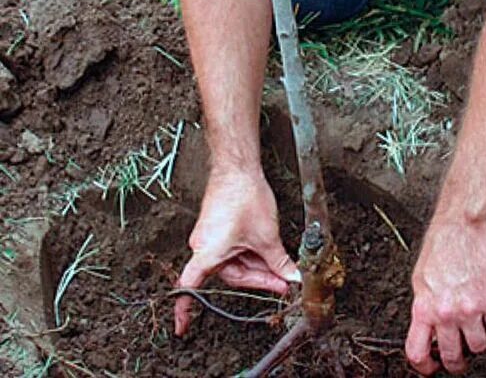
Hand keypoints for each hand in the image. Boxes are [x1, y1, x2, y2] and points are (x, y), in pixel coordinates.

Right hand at [174, 166, 299, 335]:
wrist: (238, 168)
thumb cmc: (244, 198)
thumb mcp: (267, 236)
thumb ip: (278, 262)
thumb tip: (290, 278)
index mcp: (207, 253)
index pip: (190, 288)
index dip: (186, 310)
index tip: (182, 329)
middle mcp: (203, 247)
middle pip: (231, 276)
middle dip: (259, 280)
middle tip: (284, 284)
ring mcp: (210, 237)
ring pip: (236, 262)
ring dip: (259, 266)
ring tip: (284, 267)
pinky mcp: (218, 228)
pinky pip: (235, 250)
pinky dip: (253, 253)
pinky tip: (271, 253)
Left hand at [406, 217, 485, 374]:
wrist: (464, 225)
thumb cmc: (442, 244)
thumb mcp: (420, 278)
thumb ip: (424, 307)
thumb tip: (428, 330)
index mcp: (424, 307)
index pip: (417, 352)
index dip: (423, 367)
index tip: (430, 368)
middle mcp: (447, 313)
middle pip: (452, 357)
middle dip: (455, 360)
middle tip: (459, 355)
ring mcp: (472, 310)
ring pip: (479, 348)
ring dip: (478, 342)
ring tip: (476, 328)